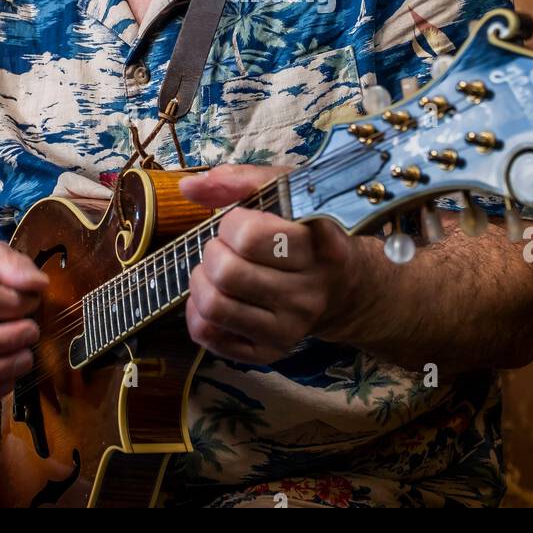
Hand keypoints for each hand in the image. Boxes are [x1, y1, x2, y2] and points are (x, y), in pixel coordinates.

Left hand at [177, 164, 361, 364]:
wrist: (344, 287)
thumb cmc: (308, 232)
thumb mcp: (289, 193)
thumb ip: (240, 181)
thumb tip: (188, 188)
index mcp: (318, 248)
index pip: (251, 236)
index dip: (232, 222)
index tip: (241, 221)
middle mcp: (308, 293)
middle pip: (227, 273)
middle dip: (212, 251)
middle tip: (224, 247)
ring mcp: (290, 328)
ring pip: (214, 306)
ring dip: (200, 281)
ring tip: (215, 270)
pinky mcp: (270, 351)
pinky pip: (210, 335)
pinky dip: (197, 313)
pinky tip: (216, 295)